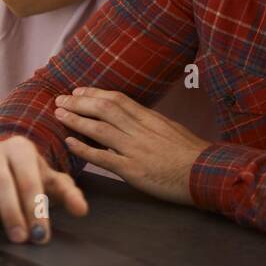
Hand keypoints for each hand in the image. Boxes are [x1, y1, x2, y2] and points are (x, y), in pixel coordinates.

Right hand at [0, 135, 88, 242]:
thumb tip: (82, 209)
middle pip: (3, 182)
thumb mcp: (48, 181)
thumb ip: (68, 193)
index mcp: (21, 148)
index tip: (42, 235)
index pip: (30, 180)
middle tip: (22, 237)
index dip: (36, 209)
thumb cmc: (25, 175)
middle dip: (13, 211)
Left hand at [54, 88, 210, 202]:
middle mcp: (140, 130)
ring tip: (58, 114)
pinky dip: (84, 149)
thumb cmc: (193, 155)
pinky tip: (69, 142)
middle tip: (60, 99)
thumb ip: (152, 124)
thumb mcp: (173, 130)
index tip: (79, 91)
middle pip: (104, 109)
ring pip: (100, 129)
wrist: (206, 174)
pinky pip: (103, 157)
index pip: (118, 100)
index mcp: (150, 119)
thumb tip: (137, 118)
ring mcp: (135, 149)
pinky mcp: (133, 170)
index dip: (95, 94)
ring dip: (76, 120)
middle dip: (79, 102)